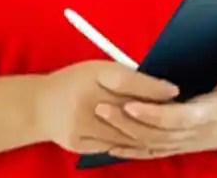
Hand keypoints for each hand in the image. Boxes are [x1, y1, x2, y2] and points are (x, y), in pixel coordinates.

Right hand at [34, 60, 180, 155]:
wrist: (39, 106)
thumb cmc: (74, 82)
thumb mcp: (97, 69)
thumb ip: (124, 76)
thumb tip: (160, 88)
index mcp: (92, 75)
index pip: (129, 81)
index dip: (154, 88)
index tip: (174, 91)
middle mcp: (86, 99)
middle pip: (129, 110)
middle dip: (156, 112)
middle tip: (177, 112)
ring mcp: (82, 124)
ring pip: (123, 132)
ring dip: (146, 132)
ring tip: (164, 129)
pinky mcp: (80, 142)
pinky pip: (113, 146)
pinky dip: (130, 144)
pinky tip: (142, 140)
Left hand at [97, 35, 216, 159]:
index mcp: (211, 114)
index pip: (179, 117)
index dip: (154, 113)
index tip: (131, 103)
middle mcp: (197, 133)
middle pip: (157, 133)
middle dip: (127, 122)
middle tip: (99, 107)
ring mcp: (190, 143)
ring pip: (152, 144)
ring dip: (124, 135)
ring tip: (97, 118)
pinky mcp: (184, 146)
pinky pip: (155, 152)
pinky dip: (132, 151)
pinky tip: (110, 147)